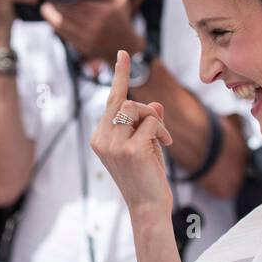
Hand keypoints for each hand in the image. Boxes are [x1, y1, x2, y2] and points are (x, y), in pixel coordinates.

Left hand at [40, 0, 143, 61]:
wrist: (125, 46)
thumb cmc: (121, 19)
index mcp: (103, 13)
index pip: (75, 3)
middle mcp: (94, 27)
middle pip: (65, 14)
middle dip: (54, 6)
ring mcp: (87, 39)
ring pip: (61, 26)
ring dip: (51, 17)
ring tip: (46, 8)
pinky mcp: (82, 47)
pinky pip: (64, 36)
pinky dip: (56, 27)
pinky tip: (53, 20)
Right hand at [90, 50, 174, 215]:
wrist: (148, 207)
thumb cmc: (146, 178)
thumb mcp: (146, 145)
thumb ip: (146, 123)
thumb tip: (154, 104)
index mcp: (99, 137)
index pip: (111, 101)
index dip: (121, 76)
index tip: (124, 54)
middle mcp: (101, 139)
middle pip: (127, 102)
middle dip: (148, 113)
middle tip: (160, 135)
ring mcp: (113, 144)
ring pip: (140, 110)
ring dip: (157, 124)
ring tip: (161, 143)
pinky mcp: (130, 150)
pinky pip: (153, 123)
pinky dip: (162, 133)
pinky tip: (162, 150)